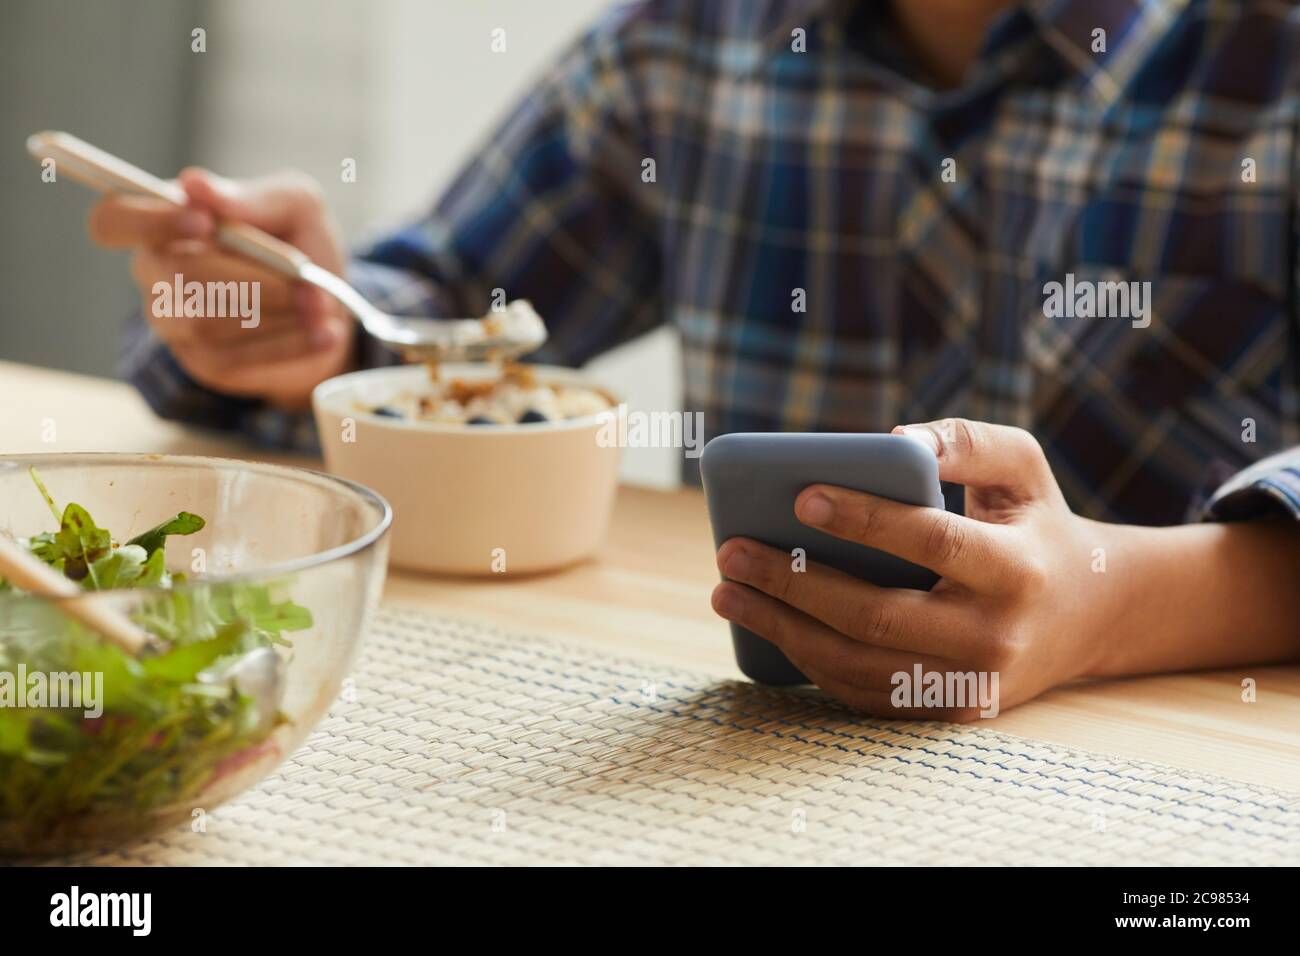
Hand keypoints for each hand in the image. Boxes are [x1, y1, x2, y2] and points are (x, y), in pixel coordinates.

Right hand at [88, 168, 350, 407]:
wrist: (326, 306)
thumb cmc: (297, 242)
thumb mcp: (294, 206)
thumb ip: (252, 196)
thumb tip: (195, 185)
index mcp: (164, 222)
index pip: (114, 220)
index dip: (148, 222)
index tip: (204, 222)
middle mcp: (156, 273)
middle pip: (178, 276)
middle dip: (254, 279)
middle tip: (310, 281)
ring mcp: (174, 324)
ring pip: (207, 322)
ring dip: (276, 314)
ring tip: (322, 306)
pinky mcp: (205, 364)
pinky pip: (235, 358)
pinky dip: (288, 345)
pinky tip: (324, 334)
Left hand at [711, 419, 1299, 720]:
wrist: (1089, 614)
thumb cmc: (1036, 525)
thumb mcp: (1023, 467)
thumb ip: (968, 441)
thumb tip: (895, 438)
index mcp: (1017, 569)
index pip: (932, 542)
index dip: (866, 520)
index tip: (801, 496)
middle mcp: (994, 637)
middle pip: (877, 618)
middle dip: (793, 584)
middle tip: (732, 552)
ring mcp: (970, 686)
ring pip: (859, 667)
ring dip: (783, 630)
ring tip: (727, 592)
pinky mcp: (947, 712)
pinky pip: (864, 694)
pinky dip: (808, 661)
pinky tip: (767, 624)